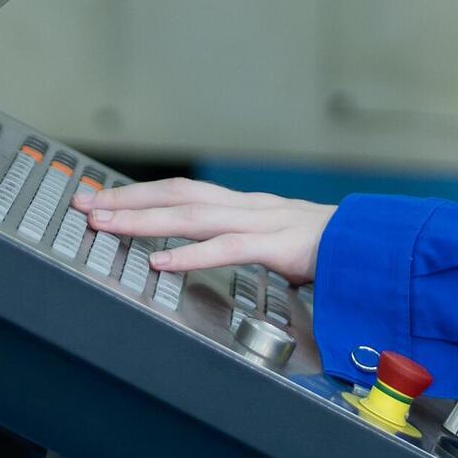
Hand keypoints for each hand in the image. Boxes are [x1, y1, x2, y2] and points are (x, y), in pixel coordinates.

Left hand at [86, 179, 334, 285]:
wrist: (372, 247)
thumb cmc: (326, 248)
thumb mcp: (272, 242)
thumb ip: (238, 243)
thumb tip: (204, 251)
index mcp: (241, 207)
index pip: (179, 193)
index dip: (137, 195)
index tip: (100, 200)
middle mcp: (244, 207)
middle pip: (175, 196)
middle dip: (126, 200)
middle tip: (84, 205)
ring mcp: (260, 223)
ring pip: (191, 216)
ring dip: (144, 221)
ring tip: (107, 226)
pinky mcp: (277, 246)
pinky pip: (228, 249)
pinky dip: (191, 256)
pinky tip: (163, 263)